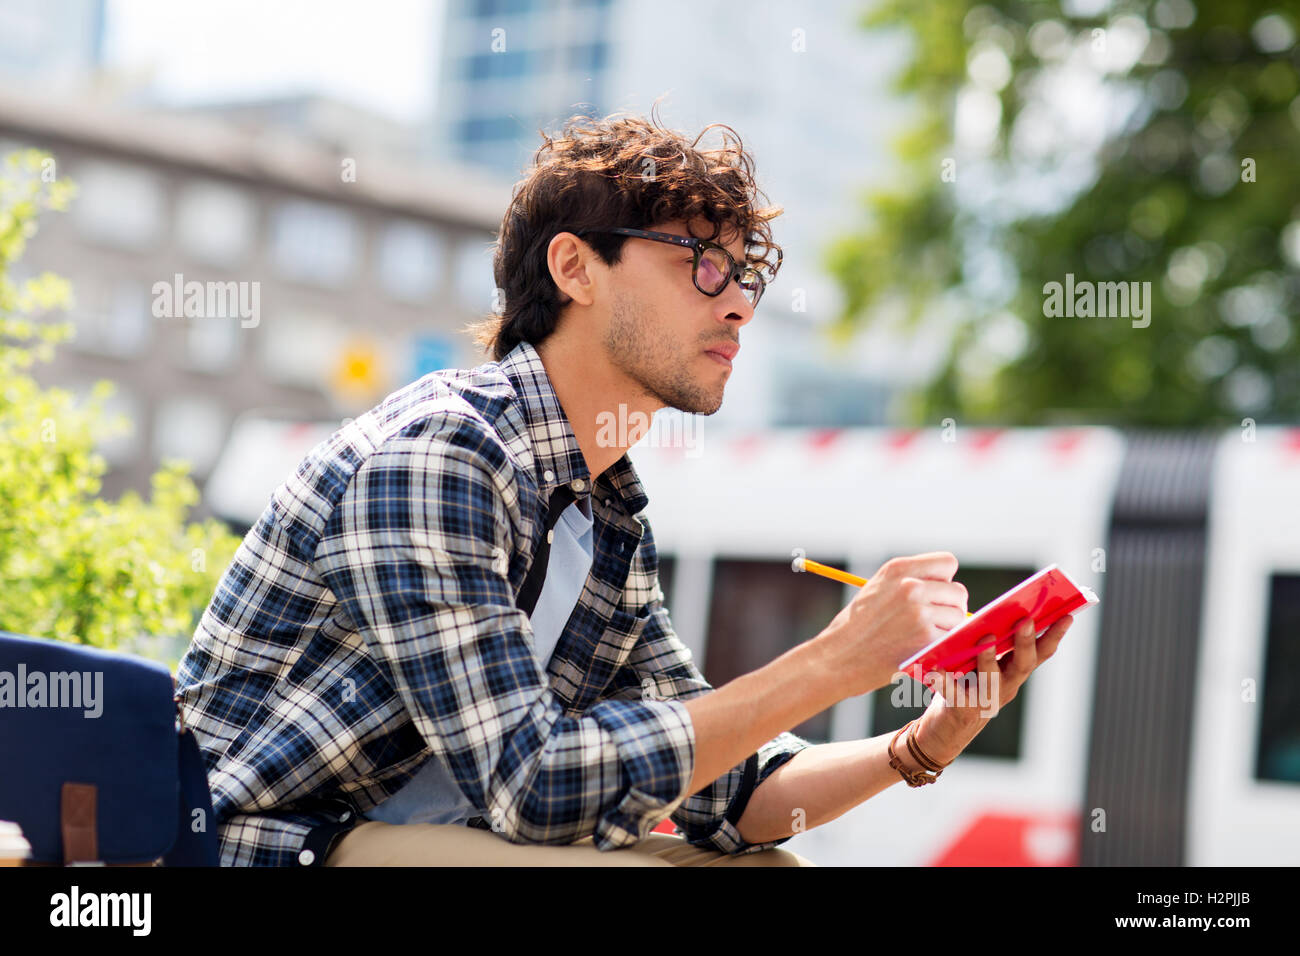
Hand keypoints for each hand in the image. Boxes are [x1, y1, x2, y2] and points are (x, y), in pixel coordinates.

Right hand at [820, 552, 968, 696]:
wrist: (837, 657)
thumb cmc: (855, 627)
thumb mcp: (877, 588)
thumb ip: (909, 581)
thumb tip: (945, 587)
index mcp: (898, 569)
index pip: (948, 563)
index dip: (944, 581)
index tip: (934, 595)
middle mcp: (910, 586)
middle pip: (957, 591)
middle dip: (949, 607)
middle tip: (931, 622)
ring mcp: (919, 612)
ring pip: (959, 616)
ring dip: (948, 628)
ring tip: (923, 637)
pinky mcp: (925, 639)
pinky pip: (953, 638)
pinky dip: (943, 645)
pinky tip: (923, 649)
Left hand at [915, 614, 1073, 762]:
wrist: (947, 728)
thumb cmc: (967, 686)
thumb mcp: (986, 665)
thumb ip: (993, 645)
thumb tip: (995, 612)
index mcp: (1014, 673)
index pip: (1041, 653)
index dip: (1054, 636)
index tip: (1067, 615)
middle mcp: (1005, 687)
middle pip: (1022, 665)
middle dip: (1025, 643)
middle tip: (1026, 621)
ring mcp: (985, 701)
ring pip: (991, 680)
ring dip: (989, 659)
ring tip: (985, 640)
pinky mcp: (961, 709)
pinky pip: (952, 693)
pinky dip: (944, 681)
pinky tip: (935, 670)